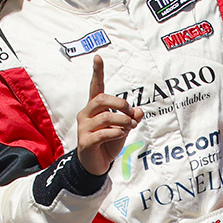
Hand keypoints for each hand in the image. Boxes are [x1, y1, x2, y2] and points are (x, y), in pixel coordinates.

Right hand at [76, 55, 141, 175]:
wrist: (96, 165)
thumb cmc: (108, 143)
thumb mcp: (123, 129)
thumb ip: (130, 118)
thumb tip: (138, 112)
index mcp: (94, 108)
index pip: (95, 86)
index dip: (97, 72)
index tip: (98, 57)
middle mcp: (86, 114)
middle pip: (102, 99)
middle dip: (121, 104)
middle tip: (131, 114)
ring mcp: (84, 128)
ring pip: (105, 117)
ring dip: (123, 121)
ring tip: (130, 128)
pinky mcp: (85, 142)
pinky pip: (102, 133)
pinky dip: (116, 133)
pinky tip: (121, 135)